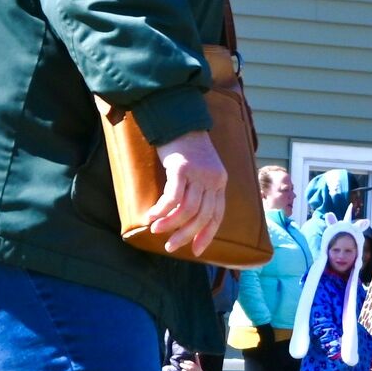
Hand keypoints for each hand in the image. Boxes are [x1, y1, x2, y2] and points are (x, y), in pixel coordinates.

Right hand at [146, 129, 227, 257]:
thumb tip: (186, 217)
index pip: (217, 215)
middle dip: (186, 235)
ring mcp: (199, 173)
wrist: (177, 119)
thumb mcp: (200, 170)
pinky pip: (173, 197)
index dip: (207, 235)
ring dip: (171, 224)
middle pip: (202, 215)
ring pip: (188, 209)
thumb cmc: (185, 148)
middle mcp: (213, 179)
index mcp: (220, 182)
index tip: (196, 251)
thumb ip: (198, 190)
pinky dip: (162, 210)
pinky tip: (152, 216)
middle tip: (171, 247)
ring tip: (157, 230)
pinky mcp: (182, 167)